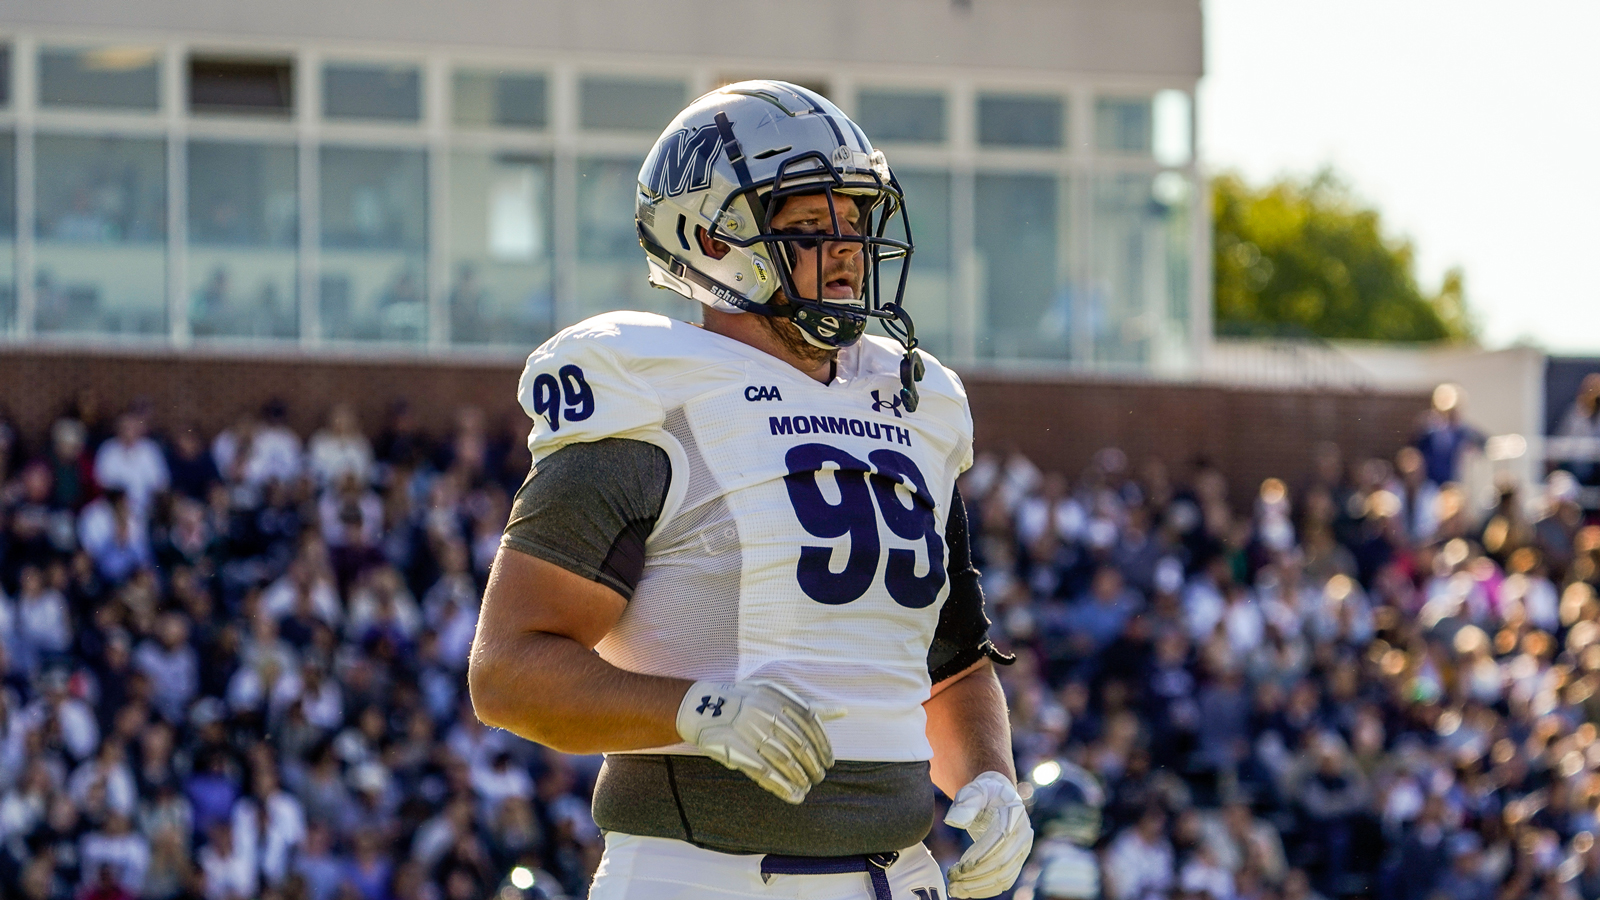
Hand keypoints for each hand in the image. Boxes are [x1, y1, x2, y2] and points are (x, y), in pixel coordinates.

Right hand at [676, 680, 843, 803]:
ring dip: (799, 777)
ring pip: (784, 760)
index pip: (810, 722)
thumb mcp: (774, 695)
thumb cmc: (745, 702)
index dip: (823, 745)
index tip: (829, 760)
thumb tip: (843, 712)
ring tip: (806, 788)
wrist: (699, 706)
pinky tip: (793, 796)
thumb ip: (807, 706)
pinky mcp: (734, 750)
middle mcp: (764, 711)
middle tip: (818, 777)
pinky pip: (763, 772)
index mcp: (776, 696)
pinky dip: (781, 787)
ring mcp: (749, 731)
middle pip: (799, 743)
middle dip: (813, 764)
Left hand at [943, 771, 1032, 897]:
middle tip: (951, 880)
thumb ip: (965, 804)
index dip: (980, 855)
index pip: (999, 840)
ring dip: (978, 886)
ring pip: (1004, 877)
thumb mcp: (974, 791)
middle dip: (976, 875)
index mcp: (1014, 814)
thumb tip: (952, 821)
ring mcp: (1023, 850)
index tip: (958, 867)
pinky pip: (1004, 881)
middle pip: (1002, 863)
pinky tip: (965, 891)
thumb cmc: (983, 793)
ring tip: (954, 889)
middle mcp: (1024, 834)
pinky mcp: (1017, 861)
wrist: (998, 796)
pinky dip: (985, 889)